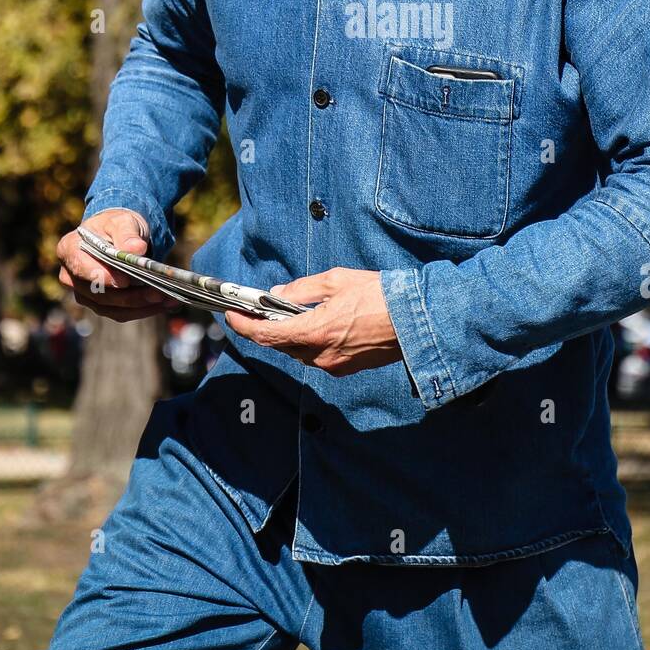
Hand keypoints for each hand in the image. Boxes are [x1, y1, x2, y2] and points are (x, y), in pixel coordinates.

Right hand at [56, 207, 169, 322]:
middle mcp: (71, 275)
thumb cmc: (116, 225)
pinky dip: (144, 309)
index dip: (100, 276)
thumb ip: (127, 233)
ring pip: (111, 307)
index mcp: (69, 249)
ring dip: (141, 306)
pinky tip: (166, 303)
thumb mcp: (122, 221)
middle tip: (158, 293)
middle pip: (98, 292)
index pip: (80, 267)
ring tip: (168, 299)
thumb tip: (136, 249)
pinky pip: (120, 312)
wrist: (119, 235)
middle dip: (130, 295)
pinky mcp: (100, 304)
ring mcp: (84, 293)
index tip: (124, 281)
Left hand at [223, 267, 400, 375]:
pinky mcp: (347, 368)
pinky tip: (319, 325)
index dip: (244, 326)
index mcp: (315, 332)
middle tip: (262, 309)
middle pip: (280, 345)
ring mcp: (334, 365)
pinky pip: (318, 357)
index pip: (266, 335)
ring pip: (299, 352)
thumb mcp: (336, 280)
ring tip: (294, 315)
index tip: (232, 315)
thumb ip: (302, 289)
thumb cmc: (379, 296)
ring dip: (292, 335)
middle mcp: (321, 354)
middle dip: (269, 327)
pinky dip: (311, 342)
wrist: (416, 320)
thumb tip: (279, 293)